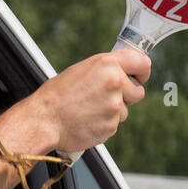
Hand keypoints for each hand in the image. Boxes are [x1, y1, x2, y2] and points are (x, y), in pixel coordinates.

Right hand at [29, 51, 151, 152]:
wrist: (45, 120)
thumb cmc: (58, 95)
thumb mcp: (83, 69)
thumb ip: (108, 69)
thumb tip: (125, 72)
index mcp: (107, 64)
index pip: (143, 63)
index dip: (142, 72)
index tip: (139, 77)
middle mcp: (115, 83)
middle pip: (138, 92)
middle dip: (126, 96)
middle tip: (104, 96)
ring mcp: (114, 106)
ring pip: (125, 110)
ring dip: (112, 111)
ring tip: (89, 108)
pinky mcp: (111, 125)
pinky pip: (114, 124)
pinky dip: (103, 123)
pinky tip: (87, 118)